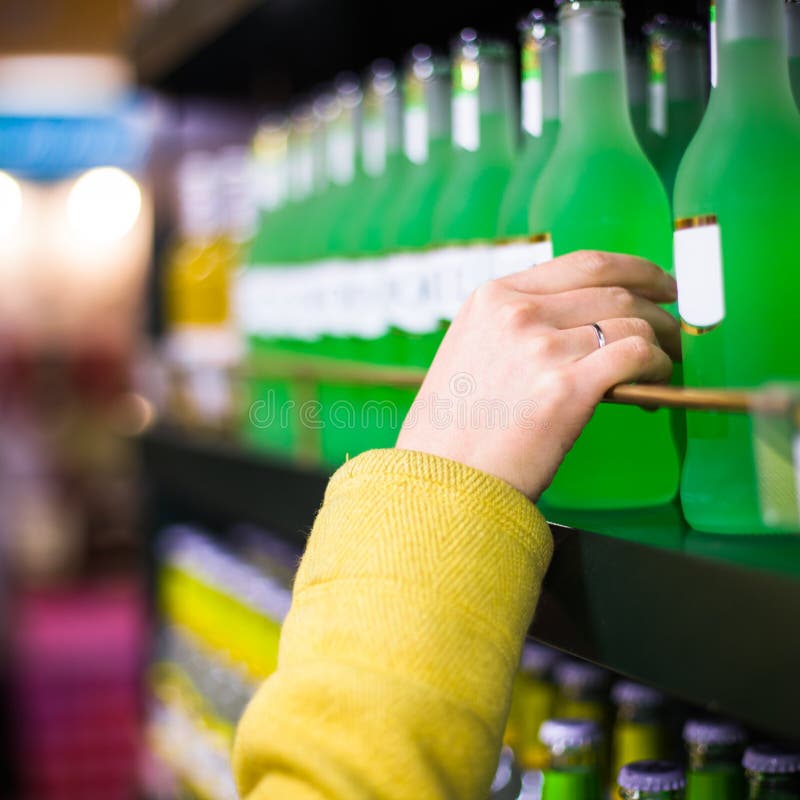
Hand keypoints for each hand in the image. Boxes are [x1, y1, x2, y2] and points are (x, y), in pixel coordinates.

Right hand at [396, 250, 678, 500]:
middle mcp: (516, 313)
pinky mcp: (566, 388)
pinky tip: (655, 383)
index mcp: (491, 299)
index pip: (581, 264)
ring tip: (667, 362)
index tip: (657, 281)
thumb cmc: (452, 432)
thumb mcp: (468, 354)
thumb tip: (577, 324)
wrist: (441, 482)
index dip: (633, 268)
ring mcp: (541, 347)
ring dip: (663, 341)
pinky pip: (636, 356)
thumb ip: (513, 328)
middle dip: (658, 307)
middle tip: (675, 326)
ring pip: (632, 322)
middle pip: (615, 291)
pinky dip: (658, 366)